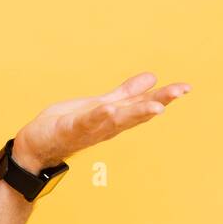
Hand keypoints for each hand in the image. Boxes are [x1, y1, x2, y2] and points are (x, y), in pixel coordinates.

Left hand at [14, 72, 191, 171]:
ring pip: (117, 119)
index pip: (143, 104)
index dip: (164, 96)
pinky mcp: (70, 129)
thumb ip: (125, 93)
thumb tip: (152, 77)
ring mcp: (90, 128)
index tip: (185, 87)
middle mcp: (107, 125)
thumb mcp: (99, 104)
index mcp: (115, 116)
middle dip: (158, 102)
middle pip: (136, 112)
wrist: (37, 145)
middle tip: (180, 91)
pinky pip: (86, 122)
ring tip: (155, 106)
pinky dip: (98, 116)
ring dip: (136, 113)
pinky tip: (108, 108)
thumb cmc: (68, 125)